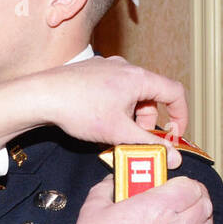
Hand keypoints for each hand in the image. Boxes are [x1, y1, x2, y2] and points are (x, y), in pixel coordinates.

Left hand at [0, 58, 188, 167]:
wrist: (42, 95)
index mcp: (139, 78)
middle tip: (137, 139)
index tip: (175, 135)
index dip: (181, 115)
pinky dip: (116, 106)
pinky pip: (115, 88)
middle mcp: (126, 67)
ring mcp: (108, 66)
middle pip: (152, 94)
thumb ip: (150, 145)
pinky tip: (98, 120)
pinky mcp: (92, 70)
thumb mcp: (119, 133)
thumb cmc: (79, 110)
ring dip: (131, 114)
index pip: (175, 92)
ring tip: (114, 132)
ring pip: (132, 92)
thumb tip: (175, 157)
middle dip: (148, 120)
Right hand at [60, 177, 216, 223]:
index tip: (183, 185)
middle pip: (204, 207)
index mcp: (156, 206)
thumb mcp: (93, 208)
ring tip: (198, 218)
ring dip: (206, 220)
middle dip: (201, 199)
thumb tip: (114, 180)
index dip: (190, 183)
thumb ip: (107, 188)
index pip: (190, 187)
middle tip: (192, 198)